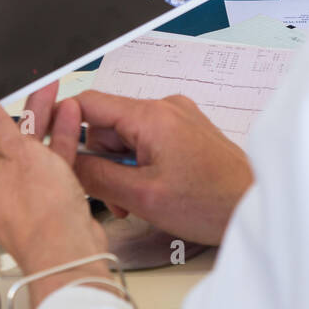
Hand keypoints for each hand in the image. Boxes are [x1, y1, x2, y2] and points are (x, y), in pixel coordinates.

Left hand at [0, 83, 111, 305]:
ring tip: (49, 90)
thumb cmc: (38, 212)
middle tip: (23, 83)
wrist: (68, 250)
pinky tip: (66, 117)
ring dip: (36, 118)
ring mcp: (6, 187)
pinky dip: (50, 139)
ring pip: (17, 144)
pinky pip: (36, 159)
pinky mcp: (31, 193)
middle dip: (10, 106)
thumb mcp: (17, 151)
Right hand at [68, 90, 253, 245]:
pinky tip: (153, 192)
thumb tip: (66, 162)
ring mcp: (178, 117)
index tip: (54, 146)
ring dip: (122, 168)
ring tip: (138, 201)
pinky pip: (148, 141)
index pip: (89, 102)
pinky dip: (141, 165)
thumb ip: (97, 177)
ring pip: (127, 136)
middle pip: (107, 124)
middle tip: (115, 198)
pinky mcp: (187, 131)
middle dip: (103, 161)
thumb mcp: (142, 197)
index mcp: (151, 115)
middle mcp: (165, 107)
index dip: (64, 122)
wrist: (253, 206)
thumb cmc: (210, 203)